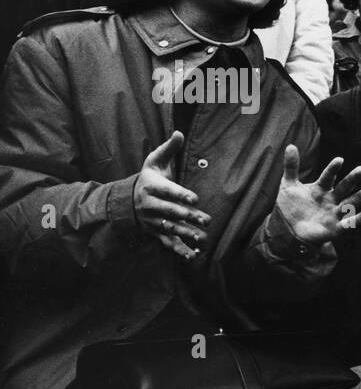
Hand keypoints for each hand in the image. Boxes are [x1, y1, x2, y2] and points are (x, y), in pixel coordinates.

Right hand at [133, 131, 210, 259]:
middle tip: (206, 220)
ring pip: (169, 228)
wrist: (127, 200)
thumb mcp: (154, 161)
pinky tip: (192, 256)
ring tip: (202, 237)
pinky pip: (166, 243)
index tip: (195, 199)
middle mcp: (149, 205)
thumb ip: (168, 149)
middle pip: (170, 211)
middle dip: (188, 216)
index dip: (180, 195)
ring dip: (186, 234)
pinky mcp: (155, 232)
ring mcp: (152, 220)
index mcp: (150, 186)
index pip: (167, 191)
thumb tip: (179, 132)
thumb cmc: (148, 178)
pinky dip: (179, 251)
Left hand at [276, 145, 360, 246]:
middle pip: (344, 187)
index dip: (333, 169)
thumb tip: (290, 145)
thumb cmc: (293, 207)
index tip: (339, 160)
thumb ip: (291, 167)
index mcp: (321, 188)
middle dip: (352, 178)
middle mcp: (331, 199)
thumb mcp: (288, 186)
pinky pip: (350, 222)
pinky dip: (360, 217)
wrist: (292, 230)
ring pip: (352, 202)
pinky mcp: (336, 228)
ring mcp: (335, 213)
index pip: (328, 177)